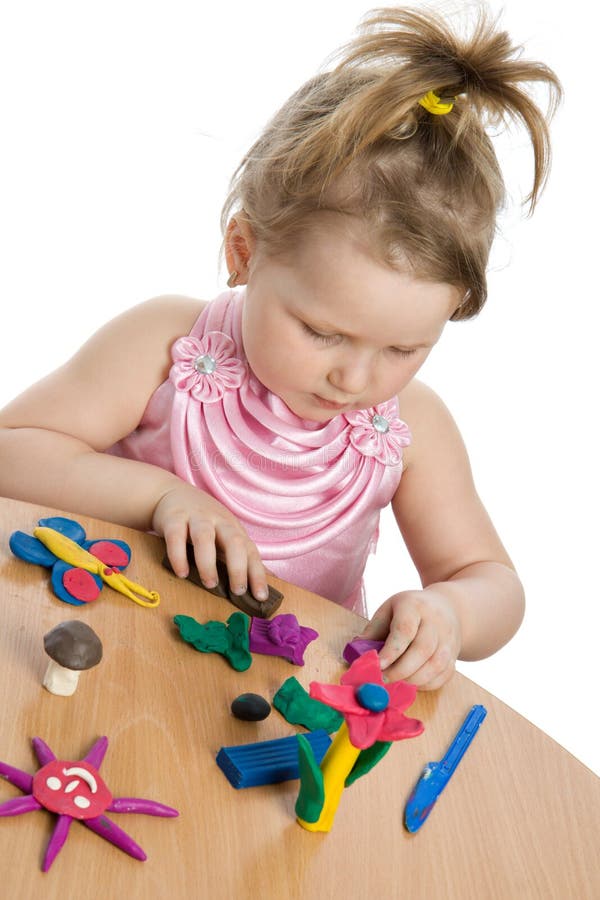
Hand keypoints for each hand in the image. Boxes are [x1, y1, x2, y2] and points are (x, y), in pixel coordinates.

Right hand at [152, 482, 268, 601]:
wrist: (170, 492)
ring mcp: (196, 517)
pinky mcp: (173, 518)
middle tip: (237, 591)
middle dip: (238, 568)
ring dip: (208, 563)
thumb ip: (238, 555)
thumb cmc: (202, 521)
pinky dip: (179, 556)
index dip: (257, 574)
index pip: (250, 551)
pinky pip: (176, 537)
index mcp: (233, 528)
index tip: (261, 597)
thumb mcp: (223, 533)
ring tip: (210, 584)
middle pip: (233, 541)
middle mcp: (218, 521)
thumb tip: (260, 584)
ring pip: (204, 537)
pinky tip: (181, 573)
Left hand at [360, 587, 460, 689]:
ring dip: (413, 680)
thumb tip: (355, 653)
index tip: (377, 665)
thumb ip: (373, 631)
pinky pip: (443, 675)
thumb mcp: (388, 610)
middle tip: (383, 679)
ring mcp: (448, 639)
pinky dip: (426, 684)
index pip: (404, 630)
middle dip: (400, 670)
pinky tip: (411, 683)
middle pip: (422, 650)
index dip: (391, 651)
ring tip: (395, 683)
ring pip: (435, 665)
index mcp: (414, 606)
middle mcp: (435, 622)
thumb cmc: (409, 610)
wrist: (446, 607)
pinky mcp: (454, 655)